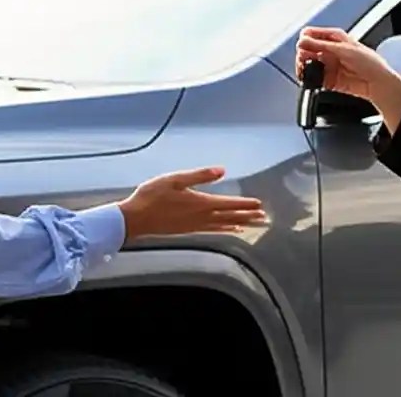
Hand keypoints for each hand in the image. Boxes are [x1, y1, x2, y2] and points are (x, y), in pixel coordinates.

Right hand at [118, 167, 264, 239]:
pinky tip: (232, 229)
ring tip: (255, 224)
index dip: (245, 204)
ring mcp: (195, 225)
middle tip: (264, 218)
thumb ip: (200, 176)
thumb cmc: (152, 196)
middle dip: (249, 216)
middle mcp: (201, 216)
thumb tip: (222, 171)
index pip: (229, 203)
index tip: (259, 204)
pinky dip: (225, 229)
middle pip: (230, 217)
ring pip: (224, 225)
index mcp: (200, 203)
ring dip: (241, 223)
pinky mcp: (189, 229)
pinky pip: (213, 230)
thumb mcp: (175, 179)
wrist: (135, 218)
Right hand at [295, 26, 396, 101]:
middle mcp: (331, 51)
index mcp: (335, 38)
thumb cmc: (369, 62)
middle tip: (303, 59)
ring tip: (306, 70)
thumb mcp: (343, 49)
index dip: (305, 39)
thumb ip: (321, 46)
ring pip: (309, 64)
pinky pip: (314, 79)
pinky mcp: (329, 80)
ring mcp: (329, 65)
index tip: (301, 46)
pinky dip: (310, 79)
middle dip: (303, 54)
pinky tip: (310, 79)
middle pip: (308, 50)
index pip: (312, 34)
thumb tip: (302, 41)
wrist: (377, 83)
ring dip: (305, 67)